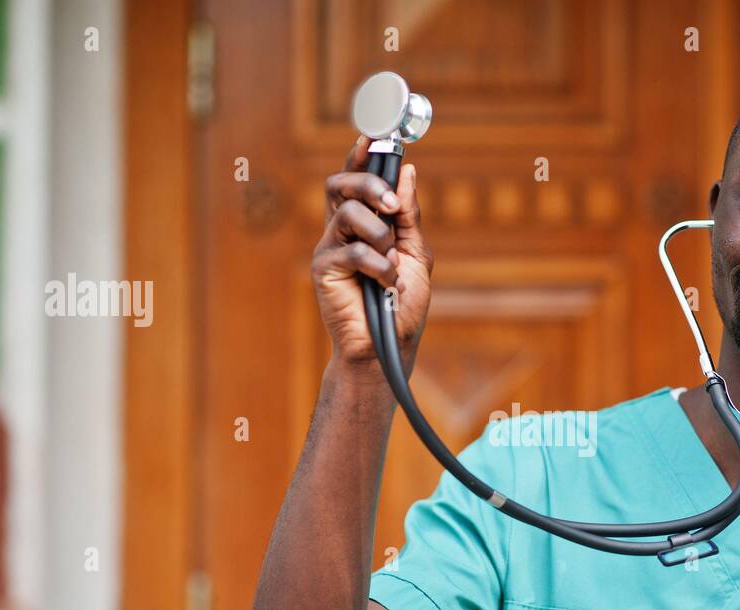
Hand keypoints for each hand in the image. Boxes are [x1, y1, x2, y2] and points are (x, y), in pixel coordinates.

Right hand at [311, 135, 433, 370]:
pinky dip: (379, 266)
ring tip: (392, 262)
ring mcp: (329, 248)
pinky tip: (385, 284)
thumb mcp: (416, 254)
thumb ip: (409, 216)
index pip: (355, 178)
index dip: (359, 154)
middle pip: (340, 183)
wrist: (390, 347)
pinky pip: (353, 249)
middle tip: (390, 204)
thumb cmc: (401, 305)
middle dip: (366, 182)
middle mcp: (341, 230)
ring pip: (348, 212)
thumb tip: (406, 172)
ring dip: (380, 234)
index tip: (373, 133)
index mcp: (363, 223)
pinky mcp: (323, 269)